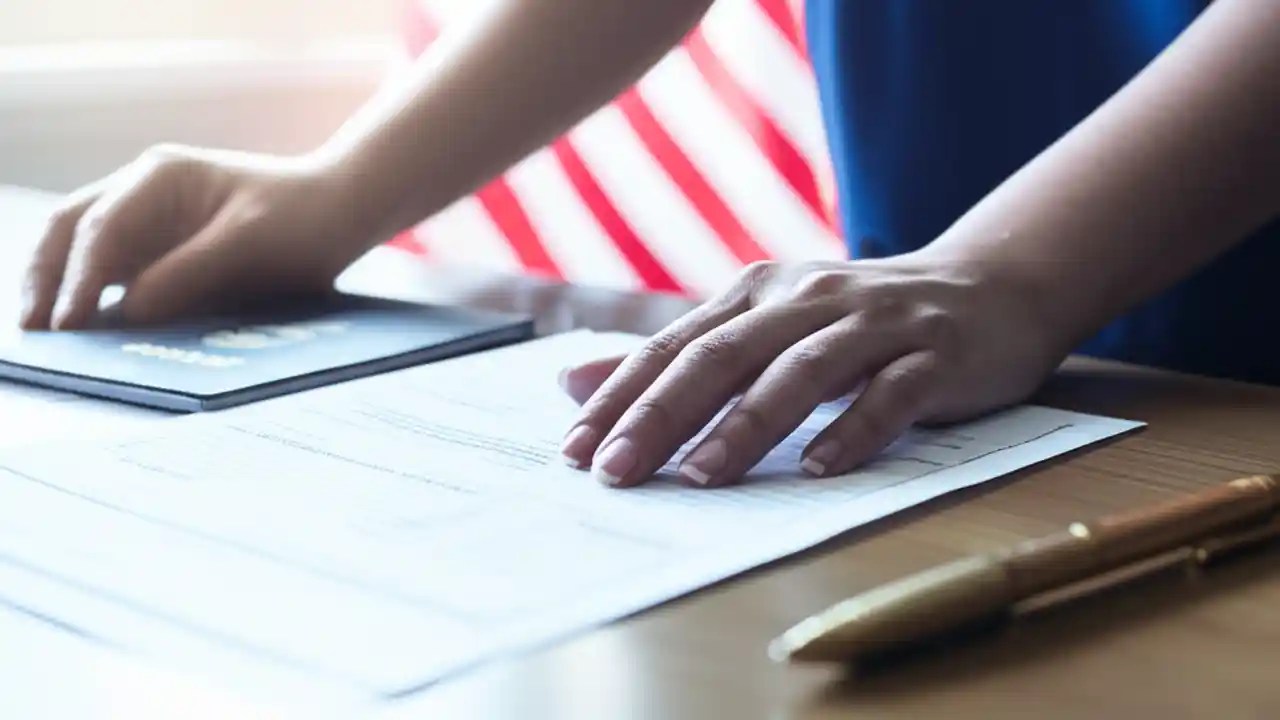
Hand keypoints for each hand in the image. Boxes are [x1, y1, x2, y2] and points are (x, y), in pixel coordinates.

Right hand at [21, 144, 370, 329]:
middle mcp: (142, 194)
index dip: (79, 278)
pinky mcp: (162, 252)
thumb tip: (129, 312)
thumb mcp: (249, 243)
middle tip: (33, 334)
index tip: (67, 323)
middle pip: (70, 233)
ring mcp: (149, 222)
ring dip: (62, 292)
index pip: (100, 228)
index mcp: (159, 176)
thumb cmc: (301, 216)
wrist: (339, 210)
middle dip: (45, 280)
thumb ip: (188, 273)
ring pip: (84, 254)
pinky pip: (117, 277)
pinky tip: (90, 339)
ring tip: (47, 342)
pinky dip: (98, 304)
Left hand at [558, 253, 1069, 486]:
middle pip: (723, 357)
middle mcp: (807, 299)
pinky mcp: (933, 354)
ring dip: (747, 426)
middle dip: (662, 415)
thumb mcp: (763, 329)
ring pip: (800, 372)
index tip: (576, 451)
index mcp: (757, 293)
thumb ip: (677, 358)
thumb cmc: (859, 322)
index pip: (675, 348)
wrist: (989, 286)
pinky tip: (820, 470)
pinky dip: (853, 429)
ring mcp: (873, 324)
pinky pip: (889, 394)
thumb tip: (574, 382)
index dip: (621, 397)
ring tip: (702, 476)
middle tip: (615, 471)